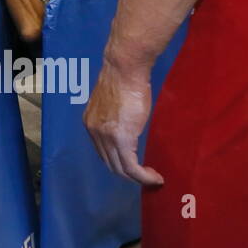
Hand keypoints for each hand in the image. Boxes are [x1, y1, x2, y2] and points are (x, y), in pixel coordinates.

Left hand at [84, 57, 164, 185]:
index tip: (136, 166)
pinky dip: (144, 176)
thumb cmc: (124, 81)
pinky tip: (155, 177)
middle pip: (110, 163)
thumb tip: (127, 128)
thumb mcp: (115, 104)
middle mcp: (94, 132)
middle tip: (147, 176)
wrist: (124, 69)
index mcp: (91, 123)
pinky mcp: (121, 139)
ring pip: (121, 168)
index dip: (119, 162)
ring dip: (138, 178)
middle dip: (129, 174)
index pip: (103, 152)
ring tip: (153, 178)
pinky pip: (131, 167)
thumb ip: (116, 120)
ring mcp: (106, 137)